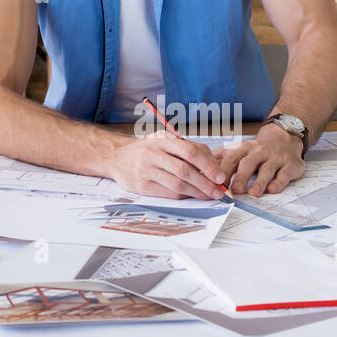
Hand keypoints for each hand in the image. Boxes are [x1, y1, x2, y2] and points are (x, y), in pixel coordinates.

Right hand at [108, 132, 229, 199]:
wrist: (116, 156)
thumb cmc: (146, 150)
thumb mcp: (165, 141)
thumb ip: (188, 148)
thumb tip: (213, 162)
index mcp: (162, 140)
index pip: (189, 151)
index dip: (207, 164)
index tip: (220, 175)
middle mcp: (153, 154)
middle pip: (184, 170)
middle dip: (205, 182)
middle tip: (218, 190)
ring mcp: (146, 170)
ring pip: (177, 184)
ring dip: (197, 192)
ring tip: (209, 195)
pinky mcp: (142, 186)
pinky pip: (167, 193)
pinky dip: (183, 196)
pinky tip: (192, 195)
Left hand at [216, 125, 305, 195]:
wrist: (284, 138)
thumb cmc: (259, 149)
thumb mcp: (241, 149)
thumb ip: (223, 157)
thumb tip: (203, 165)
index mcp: (244, 148)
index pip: (231, 159)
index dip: (224, 171)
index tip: (218, 184)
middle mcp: (259, 152)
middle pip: (248, 163)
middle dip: (241, 177)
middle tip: (235, 190)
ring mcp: (275, 159)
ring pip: (266, 170)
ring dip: (259, 182)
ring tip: (254, 193)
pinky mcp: (290, 166)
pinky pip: (284, 174)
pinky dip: (278, 183)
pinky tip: (272, 190)